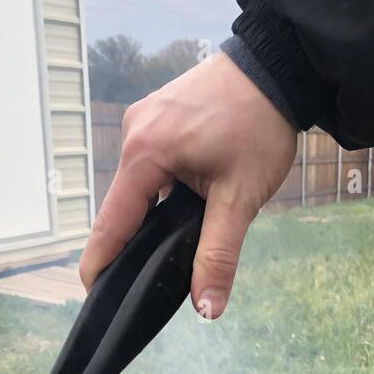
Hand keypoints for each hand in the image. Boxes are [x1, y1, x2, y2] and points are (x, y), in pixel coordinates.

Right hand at [79, 52, 297, 318]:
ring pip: (137, 187)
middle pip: (122, 207)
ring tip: (169, 246)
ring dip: (151, 217)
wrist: (278, 64)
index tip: (95, 295)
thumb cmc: (260, 124)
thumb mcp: (241, 197)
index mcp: (145, 153)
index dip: (101, 264)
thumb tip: (207, 308)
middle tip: (147, 281)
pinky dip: (159, 192)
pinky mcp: (157, 117)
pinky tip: (181, 208)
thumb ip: (218, 255)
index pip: (111, 224)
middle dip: (133, 244)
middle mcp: (134, 134)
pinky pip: (148, 166)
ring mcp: (144, 121)